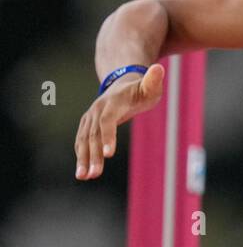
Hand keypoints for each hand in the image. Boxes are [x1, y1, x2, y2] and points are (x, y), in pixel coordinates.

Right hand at [74, 64, 165, 179]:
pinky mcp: (87, 124)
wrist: (122, 82)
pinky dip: (80, 156)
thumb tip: (159, 69)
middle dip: (93, 155)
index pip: (107, 121)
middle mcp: (97, 109)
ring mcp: (90, 117)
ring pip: (84, 140)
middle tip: (95, 174)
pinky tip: (82, 172)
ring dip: (83, 159)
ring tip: (84, 177)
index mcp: (112, 102)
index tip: (109, 154)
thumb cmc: (142, 88)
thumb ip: (153, 80)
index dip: (107, 136)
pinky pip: (82, 141)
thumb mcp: (151, 86)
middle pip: (93, 135)